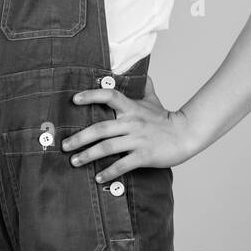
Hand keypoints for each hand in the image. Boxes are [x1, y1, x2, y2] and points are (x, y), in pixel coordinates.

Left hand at [60, 78, 198, 183]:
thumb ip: (145, 87)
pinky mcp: (144, 156)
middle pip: (100, 128)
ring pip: (107, 148)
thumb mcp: (154, 100)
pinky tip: (98, 177)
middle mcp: (132, 122)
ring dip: (88, 155)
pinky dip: (109, 172)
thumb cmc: (166, 119)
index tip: (74, 100)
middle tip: (64, 145)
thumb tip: (143, 74)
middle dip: (79, 138)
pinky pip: (122, 165)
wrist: (186, 135)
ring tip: (75, 162)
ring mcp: (137, 140)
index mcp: (132, 108)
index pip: (109, 96)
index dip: (91, 96)